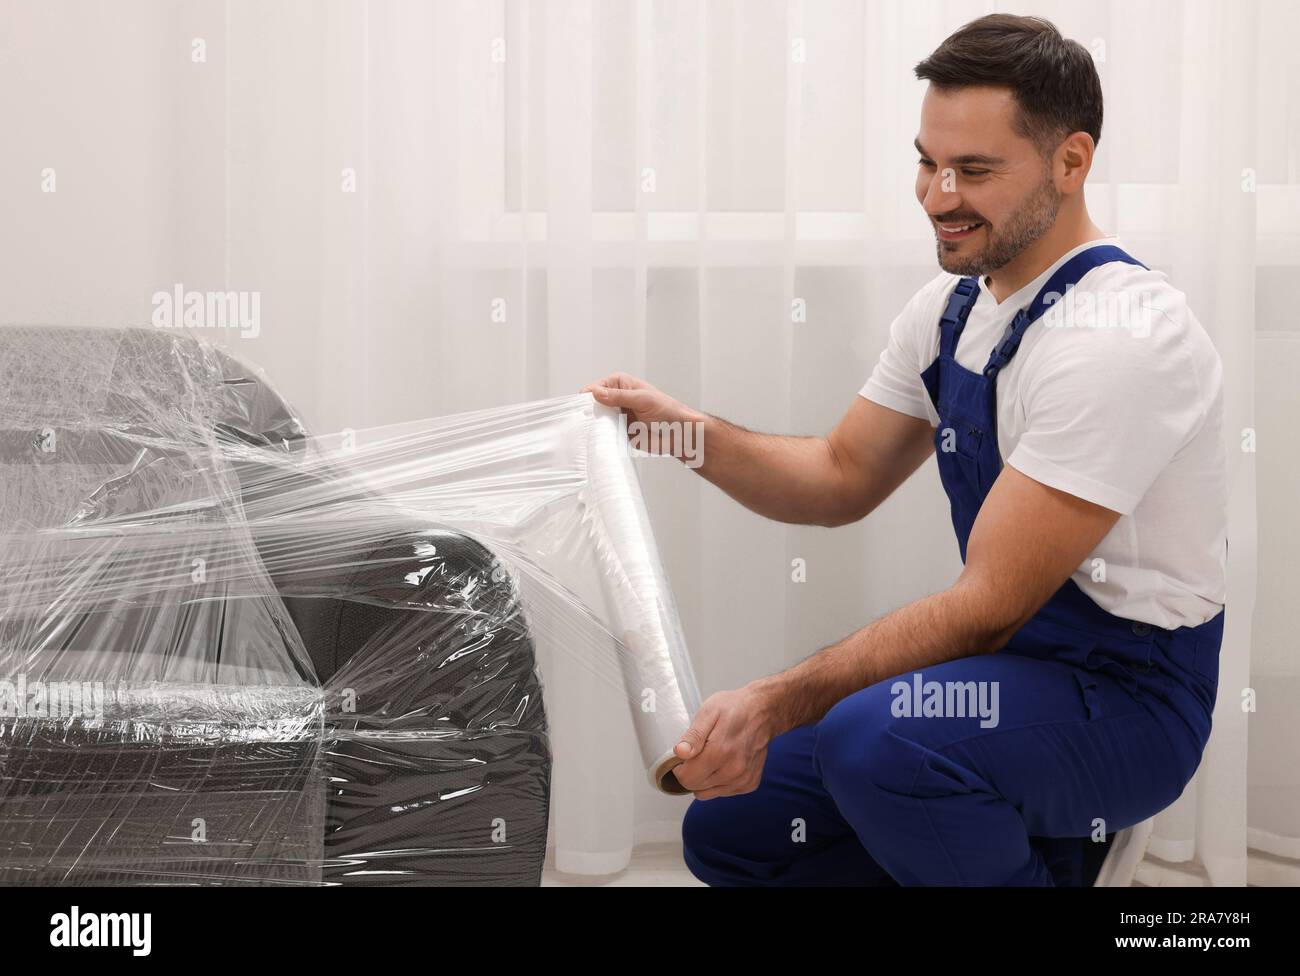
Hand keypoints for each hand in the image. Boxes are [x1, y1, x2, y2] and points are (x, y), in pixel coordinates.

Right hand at [579, 372, 702, 458]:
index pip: (593, 388)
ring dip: (594, 426)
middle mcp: (614, 398)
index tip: (586, 410)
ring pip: (595, 420)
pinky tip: (601, 440)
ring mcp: (615, 415)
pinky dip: (601, 437)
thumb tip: (595, 392)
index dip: (587, 399)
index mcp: (619, 384)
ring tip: (595, 433)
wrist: (679, 434)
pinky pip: (603, 434)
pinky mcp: (617, 431)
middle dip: (588, 413)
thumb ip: (619, 397)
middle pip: (591, 405)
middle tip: (589, 423)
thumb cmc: (667, 411)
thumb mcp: (642, 400)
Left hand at [671, 683, 779, 799]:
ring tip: (712, 757)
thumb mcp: (709, 712)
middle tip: (698, 753)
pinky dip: (719, 781)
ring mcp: (743, 779)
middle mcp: (733, 770)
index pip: (686, 778)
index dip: (679, 767)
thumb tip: (680, 752)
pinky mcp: (750, 784)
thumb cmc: (735, 708)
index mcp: (720, 752)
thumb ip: (693, 735)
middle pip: (695, 787)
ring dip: (704, 778)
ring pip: (708, 793)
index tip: (684, 756)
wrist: (764, 712)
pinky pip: (722, 792)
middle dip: (691, 772)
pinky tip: (724, 763)